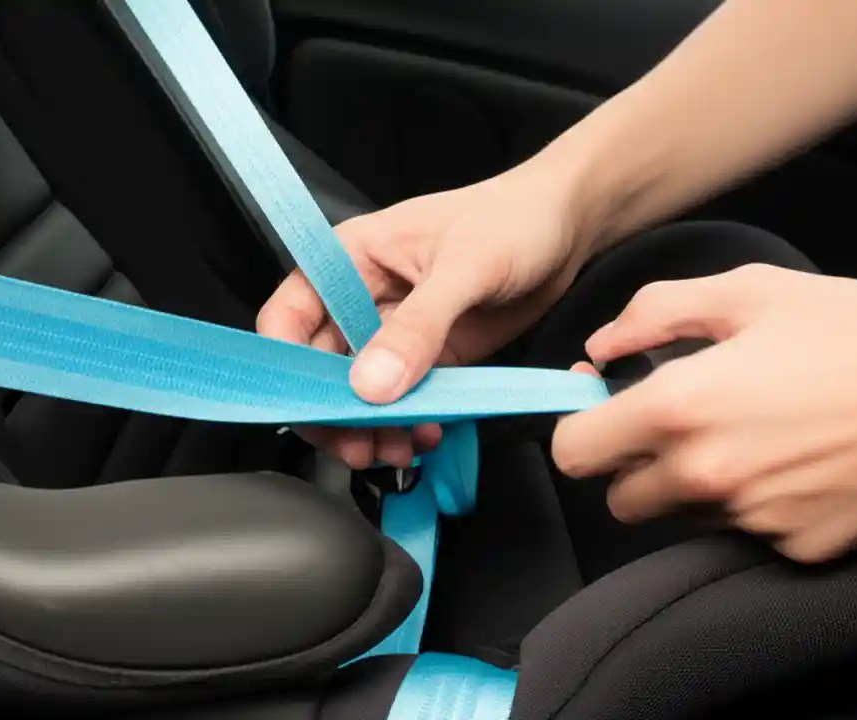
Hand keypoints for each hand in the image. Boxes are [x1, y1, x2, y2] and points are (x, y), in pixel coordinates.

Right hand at [257, 167, 591, 468]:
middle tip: (359, 446)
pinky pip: (402, 401)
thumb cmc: (514, 219)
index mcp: (349, 258)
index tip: (308, 407)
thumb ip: (418, 327)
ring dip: (370, 428)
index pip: (290, 316)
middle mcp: (361, 298)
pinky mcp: (429, 358)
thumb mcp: (465, 268)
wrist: (569, 228)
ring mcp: (395, 332)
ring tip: (398, 449)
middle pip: (318, 368)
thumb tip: (371, 385)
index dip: (286, 366)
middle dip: (334, 413)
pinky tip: (427, 435)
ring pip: (359, 393)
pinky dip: (407, 425)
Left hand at [552, 264, 856, 562]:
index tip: (604, 414)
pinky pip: (749, 534)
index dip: (582, 430)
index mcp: (680, 408)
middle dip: (637, 465)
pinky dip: (760, 506)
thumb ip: (654, 313)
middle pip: (622, 499)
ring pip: (685, 517)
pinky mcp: (798, 549)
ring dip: (698, 487)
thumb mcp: (748, 291)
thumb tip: (600, 347)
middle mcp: (707, 475)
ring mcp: (752, 520)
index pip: (574, 452)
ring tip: (757, 434)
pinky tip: (800, 462)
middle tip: (684, 424)